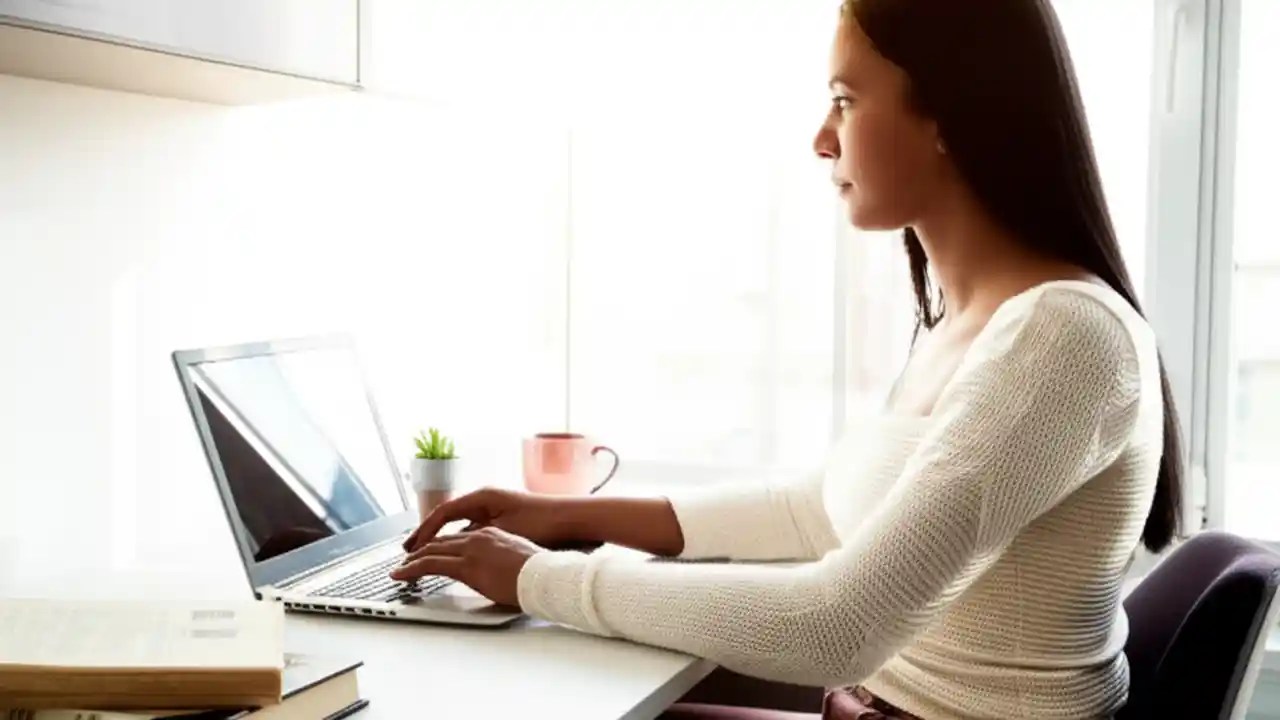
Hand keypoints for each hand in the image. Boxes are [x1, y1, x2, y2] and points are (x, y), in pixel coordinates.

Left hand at [390, 526, 543, 606]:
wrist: (545, 576)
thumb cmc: (539, 573)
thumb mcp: (517, 560)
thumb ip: (500, 561)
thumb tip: (495, 572)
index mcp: (492, 534)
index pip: (458, 537)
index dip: (441, 545)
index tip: (431, 553)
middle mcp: (478, 536)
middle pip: (441, 541)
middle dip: (422, 551)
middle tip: (408, 560)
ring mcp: (470, 550)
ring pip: (431, 550)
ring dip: (412, 561)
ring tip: (400, 570)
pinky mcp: (465, 565)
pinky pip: (429, 564)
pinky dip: (411, 569)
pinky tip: (401, 575)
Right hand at [403, 487, 577, 553]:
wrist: (572, 520)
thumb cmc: (542, 522)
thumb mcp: (503, 531)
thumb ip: (475, 537)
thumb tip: (452, 545)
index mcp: (483, 497)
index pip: (443, 513)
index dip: (424, 531)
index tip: (411, 547)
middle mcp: (486, 499)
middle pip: (448, 516)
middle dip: (427, 534)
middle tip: (409, 550)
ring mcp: (495, 508)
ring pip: (459, 523)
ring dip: (442, 537)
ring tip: (425, 553)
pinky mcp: (504, 519)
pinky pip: (473, 527)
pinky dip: (459, 539)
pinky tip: (454, 553)